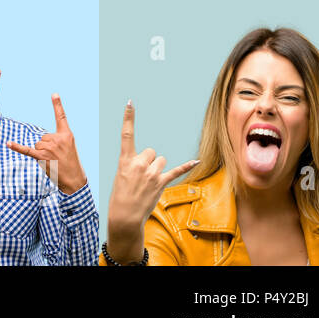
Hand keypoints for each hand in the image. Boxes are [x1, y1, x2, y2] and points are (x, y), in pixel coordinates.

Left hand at [6, 93, 87, 194]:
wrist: (74, 179)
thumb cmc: (71, 162)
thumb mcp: (69, 146)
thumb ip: (57, 139)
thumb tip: (41, 140)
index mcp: (66, 134)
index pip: (61, 117)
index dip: (57, 105)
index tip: (54, 94)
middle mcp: (58, 139)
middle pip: (42, 137)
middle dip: (47, 147)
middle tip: (57, 156)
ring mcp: (49, 148)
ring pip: (37, 144)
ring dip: (42, 153)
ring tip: (53, 160)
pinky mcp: (41, 157)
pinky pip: (27, 150)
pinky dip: (17, 147)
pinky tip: (8, 143)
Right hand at [106, 101, 196, 263]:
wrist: (124, 214)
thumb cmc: (121, 195)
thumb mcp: (121, 175)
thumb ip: (133, 164)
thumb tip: (150, 160)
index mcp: (125, 160)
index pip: (126, 134)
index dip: (128, 118)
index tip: (130, 103)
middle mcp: (138, 163)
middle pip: (151, 151)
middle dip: (148, 161)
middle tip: (141, 176)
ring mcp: (151, 173)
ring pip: (161, 160)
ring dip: (158, 169)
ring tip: (149, 183)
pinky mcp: (161, 182)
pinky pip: (176, 171)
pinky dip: (186, 166)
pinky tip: (197, 160)